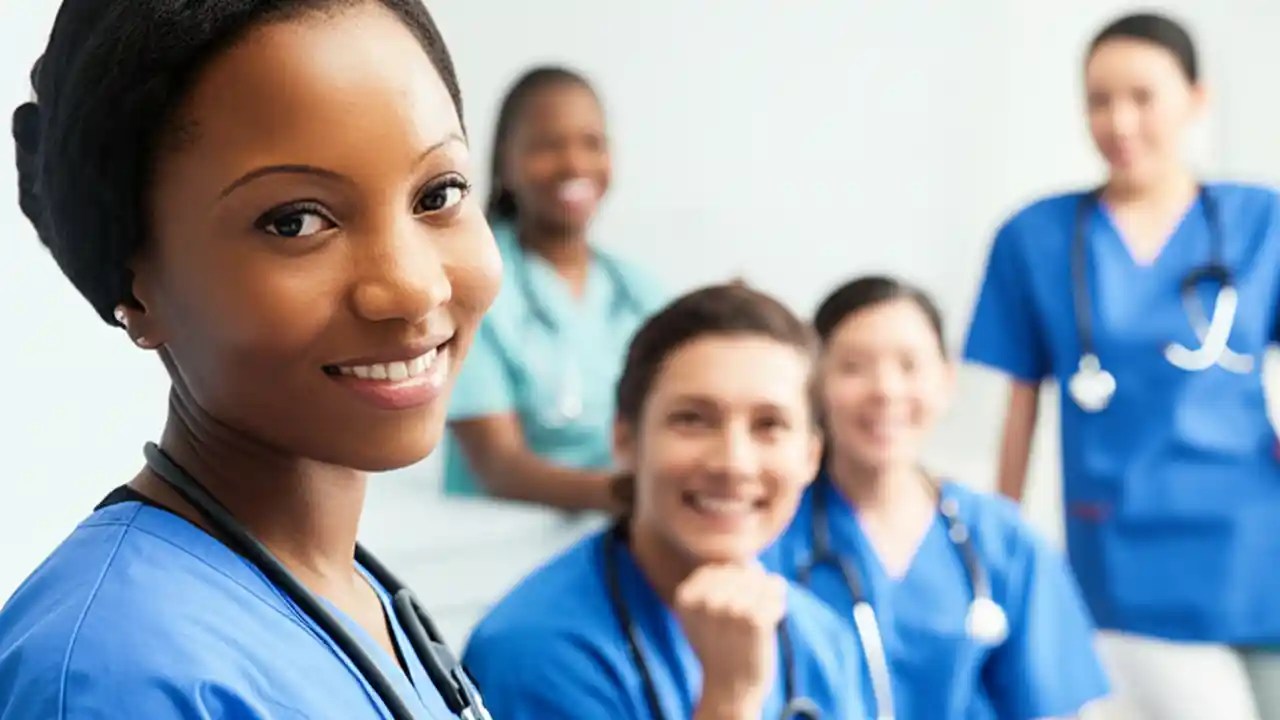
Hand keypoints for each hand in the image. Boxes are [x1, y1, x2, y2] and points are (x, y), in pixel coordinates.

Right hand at [674, 564, 786, 718]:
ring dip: (768, 596)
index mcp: (687, 596)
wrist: (731, 690)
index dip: (734, 586)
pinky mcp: (755, 619)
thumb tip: (754, 564)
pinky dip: (778, 607)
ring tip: (759, 620)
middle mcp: (706, 600)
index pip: (721, 569)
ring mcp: (730, 609)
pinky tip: (770, 624)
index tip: (732, 613)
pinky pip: (777, 593)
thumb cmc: (720, 649)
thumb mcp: (704, 615)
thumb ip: (719, 586)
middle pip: (743, 571)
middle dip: (753, 589)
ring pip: (763, 579)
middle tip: (748, 619)